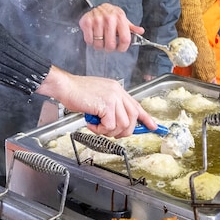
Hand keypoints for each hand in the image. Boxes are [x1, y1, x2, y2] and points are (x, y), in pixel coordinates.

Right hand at [35, 66, 155, 136]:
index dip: (145, 118)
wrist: (65, 86)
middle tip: (111, 133)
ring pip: (123, 124)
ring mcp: (113, 98)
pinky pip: (110, 125)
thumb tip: (116, 123)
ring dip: (109, 131)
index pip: (136, 105)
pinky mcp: (106, 105)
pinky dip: (100, 129)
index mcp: (117, 90)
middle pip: (133, 117)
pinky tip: (92, 124)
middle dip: (124, 130)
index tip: (153, 127)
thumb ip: (110, 107)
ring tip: (97, 127)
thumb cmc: (77, 92)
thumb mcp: (98, 97)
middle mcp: (118, 92)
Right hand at [79, 3, 141, 51]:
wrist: (95, 4)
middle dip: (109, 48)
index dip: (122, 48)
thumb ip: (131, 27)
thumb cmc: (110, 14)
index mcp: (120, 18)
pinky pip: (89, 41)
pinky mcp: (87, 23)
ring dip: (99, 45)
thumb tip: (141, 31)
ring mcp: (97, 21)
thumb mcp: (122, 19)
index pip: (125, 39)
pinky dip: (90, 42)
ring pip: (99, 44)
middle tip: (108, 45)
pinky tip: (93, 36)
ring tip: (100, 40)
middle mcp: (109, 19)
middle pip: (111, 45)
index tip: (120, 48)